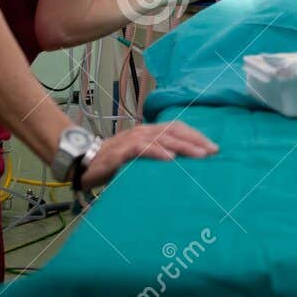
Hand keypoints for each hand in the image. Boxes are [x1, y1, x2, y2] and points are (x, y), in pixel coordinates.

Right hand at [79, 120, 218, 189]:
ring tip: (199, 155)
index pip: (177, 128)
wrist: (82, 163)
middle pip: (174, 131)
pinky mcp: (120, 152)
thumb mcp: (139, 159)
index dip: (196, 135)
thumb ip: (156, 158)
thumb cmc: (113, 163)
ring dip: (182, 146)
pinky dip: (157, 152)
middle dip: (195, 141)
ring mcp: (131, 140)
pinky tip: (170, 159)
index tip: (214, 147)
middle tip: (213, 151)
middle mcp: (142, 132)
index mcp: (148, 132)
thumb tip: (181, 168)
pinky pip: (141, 149)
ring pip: (161, 138)